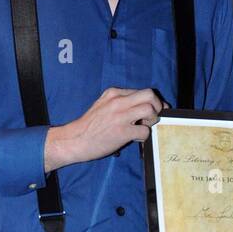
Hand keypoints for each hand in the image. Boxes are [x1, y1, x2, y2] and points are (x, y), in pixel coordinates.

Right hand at [45, 87, 169, 169]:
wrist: (75, 140)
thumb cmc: (89, 126)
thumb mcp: (103, 106)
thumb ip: (120, 103)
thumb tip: (141, 107)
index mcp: (113, 93)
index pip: (142, 91)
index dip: (153, 101)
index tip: (155, 109)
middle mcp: (118, 101)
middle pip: (150, 95)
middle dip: (158, 106)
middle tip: (154, 116)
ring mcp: (120, 116)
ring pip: (150, 110)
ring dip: (152, 120)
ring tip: (144, 126)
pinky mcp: (122, 131)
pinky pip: (144, 131)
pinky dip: (144, 136)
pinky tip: (135, 138)